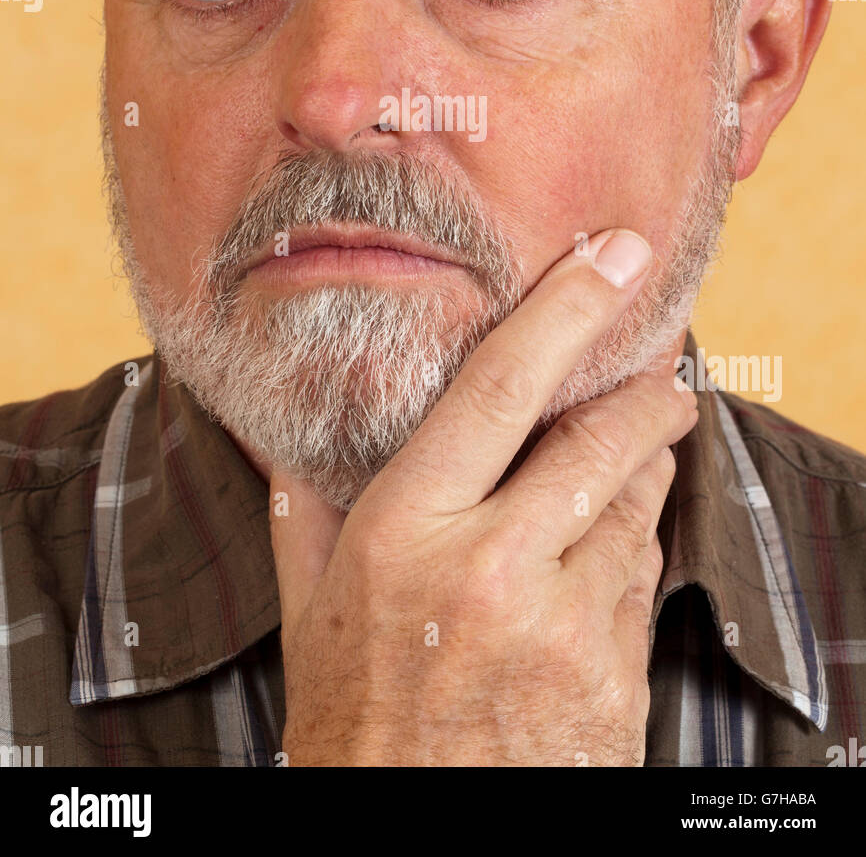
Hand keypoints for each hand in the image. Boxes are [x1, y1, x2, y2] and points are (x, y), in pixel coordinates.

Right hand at [269, 227, 697, 766]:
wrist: (414, 841)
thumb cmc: (353, 720)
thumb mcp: (310, 607)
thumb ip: (307, 506)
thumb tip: (288, 426)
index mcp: (407, 533)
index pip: (501, 389)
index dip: (566, 309)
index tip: (615, 255)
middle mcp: (493, 569)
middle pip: (601, 439)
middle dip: (648, 392)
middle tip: (666, 366)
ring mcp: (565, 627)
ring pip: (636, 508)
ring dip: (640, 474)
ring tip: (628, 458)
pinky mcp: (615, 678)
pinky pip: (644, 581)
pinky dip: (632, 553)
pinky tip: (601, 559)